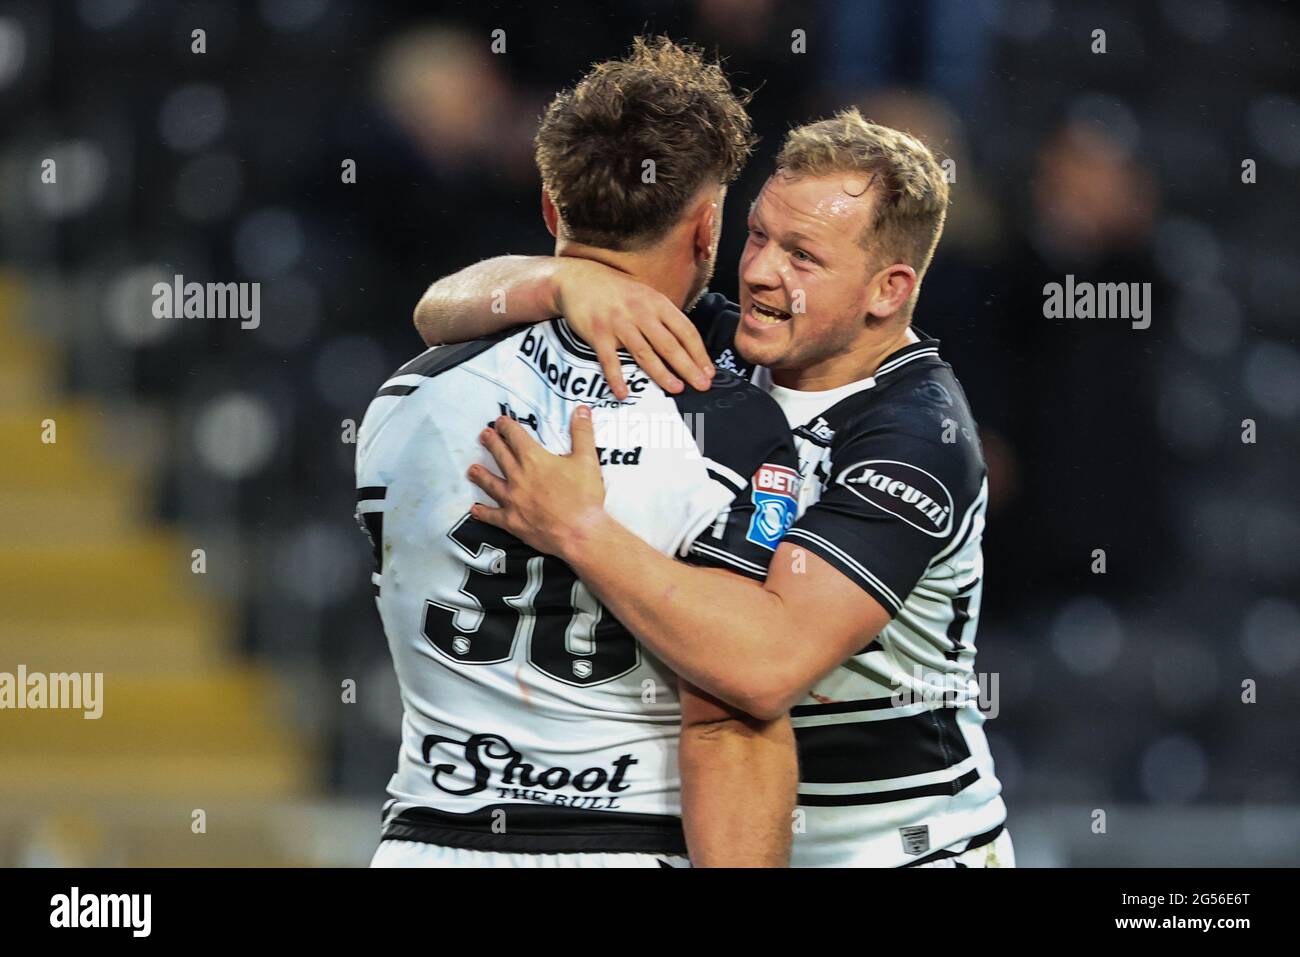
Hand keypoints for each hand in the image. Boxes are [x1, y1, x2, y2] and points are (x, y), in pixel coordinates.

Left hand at [467, 407, 607, 559]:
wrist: (579, 532)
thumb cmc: (584, 497)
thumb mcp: (588, 459)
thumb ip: (583, 432)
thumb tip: (582, 410)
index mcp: (534, 459)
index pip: (515, 436)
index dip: (506, 426)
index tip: (501, 422)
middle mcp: (518, 477)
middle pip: (500, 455)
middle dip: (491, 442)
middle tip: (484, 435)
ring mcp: (512, 500)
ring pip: (490, 483)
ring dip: (481, 474)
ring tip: (472, 469)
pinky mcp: (512, 521)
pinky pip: (492, 515)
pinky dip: (483, 512)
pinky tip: (475, 509)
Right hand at [553, 260, 714, 398]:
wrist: (579, 279)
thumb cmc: (616, 291)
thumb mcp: (645, 295)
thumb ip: (663, 316)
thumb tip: (685, 343)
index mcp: (657, 303)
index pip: (685, 330)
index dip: (699, 352)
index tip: (709, 370)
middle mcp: (641, 312)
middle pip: (669, 344)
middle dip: (688, 367)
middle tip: (702, 385)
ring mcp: (619, 323)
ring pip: (644, 353)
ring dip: (661, 373)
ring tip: (676, 389)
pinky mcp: (598, 333)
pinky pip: (610, 360)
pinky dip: (616, 378)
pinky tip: (624, 393)